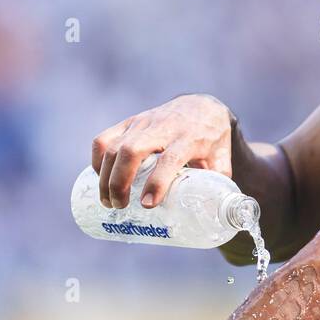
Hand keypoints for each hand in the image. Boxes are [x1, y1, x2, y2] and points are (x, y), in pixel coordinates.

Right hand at [91, 94, 234, 209]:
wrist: (201, 106)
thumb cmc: (211, 138)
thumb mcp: (221, 160)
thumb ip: (217, 184)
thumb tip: (209, 213)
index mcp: (188, 138)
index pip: (169, 159)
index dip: (157, 182)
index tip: (147, 204)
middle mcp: (162, 128)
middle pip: (132, 151)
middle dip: (119, 181)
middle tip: (119, 206)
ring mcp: (142, 123)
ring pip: (114, 146)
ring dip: (105, 176)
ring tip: (108, 201)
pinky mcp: (129, 122)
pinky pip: (104, 138)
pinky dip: (97, 159)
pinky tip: (100, 177)